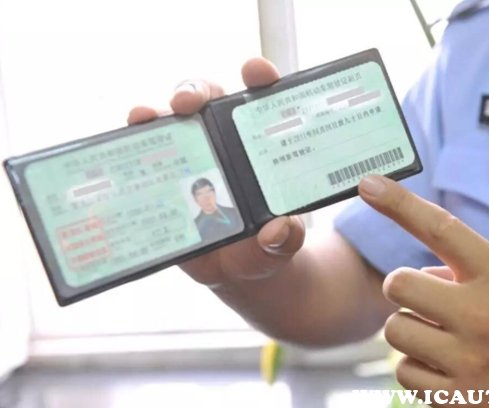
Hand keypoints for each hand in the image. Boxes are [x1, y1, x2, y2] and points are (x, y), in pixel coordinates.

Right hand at [127, 59, 305, 286]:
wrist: (235, 270)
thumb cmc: (264, 246)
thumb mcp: (281, 244)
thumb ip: (285, 238)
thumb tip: (277, 231)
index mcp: (258, 145)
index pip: (261, 99)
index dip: (258, 77)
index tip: (255, 72)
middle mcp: (222, 141)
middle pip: (207, 99)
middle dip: (195, 90)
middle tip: (188, 103)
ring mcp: (189, 158)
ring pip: (169, 121)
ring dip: (154, 113)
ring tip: (144, 118)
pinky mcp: (162, 179)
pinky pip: (142, 157)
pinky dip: (130, 146)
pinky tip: (122, 148)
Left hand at [358, 175, 488, 402]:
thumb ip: (475, 268)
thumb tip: (422, 274)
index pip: (441, 229)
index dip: (399, 203)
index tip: (368, 184)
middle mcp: (482, 318)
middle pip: (396, 284)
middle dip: (404, 287)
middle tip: (427, 298)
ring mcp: (468, 364)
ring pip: (394, 331)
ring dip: (412, 330)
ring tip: (445, 337)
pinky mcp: (458, 402)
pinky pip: (405, 373)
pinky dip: (419, 368)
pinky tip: (448, 368)